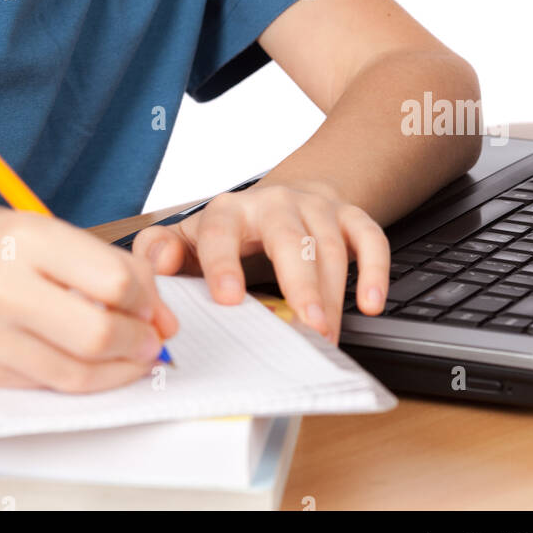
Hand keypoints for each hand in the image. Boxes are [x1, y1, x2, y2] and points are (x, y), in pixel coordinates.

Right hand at [0, 200, 178, 391]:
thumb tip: (154, 307)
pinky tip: (94, 366)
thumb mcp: (31, 227)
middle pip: (97, 332)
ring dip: (119, 370)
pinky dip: (82, 380)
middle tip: (152, 339)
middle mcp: (1, 285)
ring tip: (132, 357)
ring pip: (75, 371)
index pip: (111, 277)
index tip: (155, 303)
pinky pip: (47, 384)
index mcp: (22, 236)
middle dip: (138, 341)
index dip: (147, 297)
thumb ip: (91, 262)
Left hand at [131, 180, 389, 343]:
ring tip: (327, 333)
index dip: (223, 263)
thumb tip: (157, 263)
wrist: (280, 198)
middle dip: (298, 282)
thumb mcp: (189, 237)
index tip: (228, 299)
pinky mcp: (349, 216)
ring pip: (330, 244)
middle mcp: (274, 203)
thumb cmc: (231, 231)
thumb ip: (160, 250)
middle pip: (288, 237)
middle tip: (304, 327)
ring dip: (332, 292)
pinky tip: (370, 304)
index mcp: (229, 211)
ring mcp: (315, 208)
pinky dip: (375, 270)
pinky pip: (370, 237)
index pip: (221, 231)